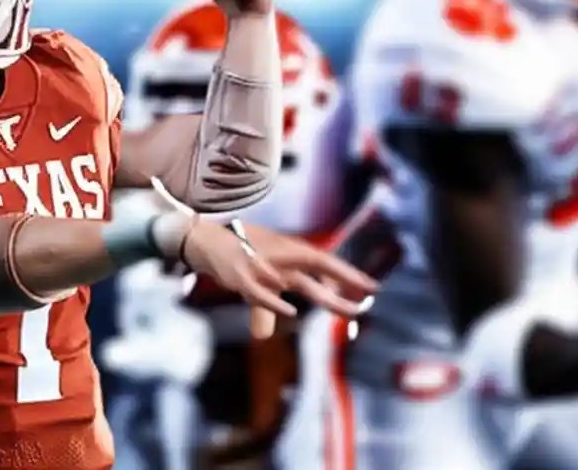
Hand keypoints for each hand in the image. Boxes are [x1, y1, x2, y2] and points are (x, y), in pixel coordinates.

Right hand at [179, 218, 377, 338]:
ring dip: (326, 296)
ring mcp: (264, 268)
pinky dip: (275, 303)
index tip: (372, 287)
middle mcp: (281, 258)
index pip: (324, 261)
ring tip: (350, 309)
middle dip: (345, 287)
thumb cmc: (236, 253)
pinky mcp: (244, 279)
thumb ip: (263, 307)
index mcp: (289, 250)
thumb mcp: (255, 274)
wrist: (206, 240)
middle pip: (320, 271)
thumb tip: (264, 337)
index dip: (347, 273)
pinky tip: (291, 311)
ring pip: (301, 282)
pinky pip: (263, 294)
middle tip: (367, 303)